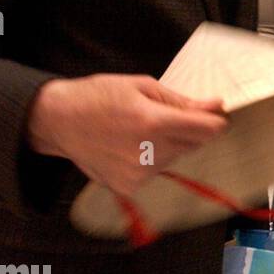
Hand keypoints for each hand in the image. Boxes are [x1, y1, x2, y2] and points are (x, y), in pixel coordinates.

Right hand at [27, 75, 227, 197]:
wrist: (57, 120)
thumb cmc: (98, 97)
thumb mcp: (142, 87)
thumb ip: (181, 101)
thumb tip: (216, 106)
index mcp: (153, 122)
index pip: (208, 129)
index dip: (214, 121)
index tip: (212, 115)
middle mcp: (148, 152)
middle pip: (194, 144)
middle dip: (187, 130)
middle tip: (159, 118)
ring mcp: (137, 173)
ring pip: (175, 158)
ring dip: (167, 145)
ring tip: (136, 131)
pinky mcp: (127, 186)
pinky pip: (155, 172)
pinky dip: (150, 160)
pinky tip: (127, 147)